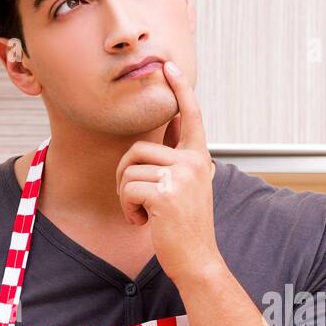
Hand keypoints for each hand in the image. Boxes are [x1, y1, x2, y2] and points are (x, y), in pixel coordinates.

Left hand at [113, 59, 222, 286]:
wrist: (197, 260)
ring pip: (129, 171)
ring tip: (145, 214)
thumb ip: (180, 157)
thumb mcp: (189, 186)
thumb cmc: (187, 227)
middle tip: (138, 201)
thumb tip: (174, 123)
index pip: (189, 116)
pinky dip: (128, 210)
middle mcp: (193, 163)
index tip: (170, 65)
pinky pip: (128, 190)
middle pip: (137, 150)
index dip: (180, 90)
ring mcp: (180, 177)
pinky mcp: (165, 195)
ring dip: (127, 197)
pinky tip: (144, 222)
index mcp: (198, 158)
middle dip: (126, 177)